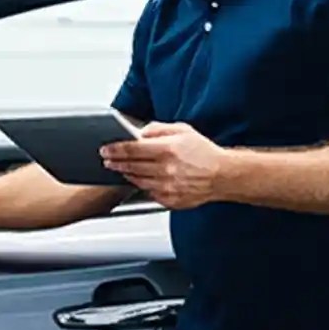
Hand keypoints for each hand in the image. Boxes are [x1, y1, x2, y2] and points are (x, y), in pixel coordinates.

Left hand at [100, 122, 227, 209]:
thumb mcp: (183, 130)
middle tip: (108, 160)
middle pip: (131, 166)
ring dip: (126, 174)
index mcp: (168, 150)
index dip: (115, 149)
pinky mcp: (170, 200)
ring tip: (121, 169)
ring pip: (137, 181)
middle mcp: (166, 169)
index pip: (132, 149)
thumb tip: (140, 132)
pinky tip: (140, 179)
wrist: (222, 175)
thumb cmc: (205, 152)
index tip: (106, 149)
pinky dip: (142, 186)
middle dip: (116, 163)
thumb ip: (158, 130)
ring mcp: (167, 186)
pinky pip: (149, 193)